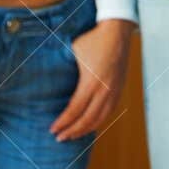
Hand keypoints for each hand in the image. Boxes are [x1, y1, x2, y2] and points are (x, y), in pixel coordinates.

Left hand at [50, 19, 132, 141]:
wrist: (118, 30)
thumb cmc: (93, 39)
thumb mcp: (73, 52)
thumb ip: (66, 69)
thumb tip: (49, 77)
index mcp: (91, 83)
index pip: (75, 110)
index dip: (63, 122)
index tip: (53, 130)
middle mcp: (105, 90)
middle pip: (88, 119)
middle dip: (73, 131)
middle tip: (59, 138)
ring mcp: (114, 90)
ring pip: (101, 118)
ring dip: (86, 129)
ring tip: (73, 135)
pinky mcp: (120, 88)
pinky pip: (110, 111)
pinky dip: (99, 121)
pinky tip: (90, 124)